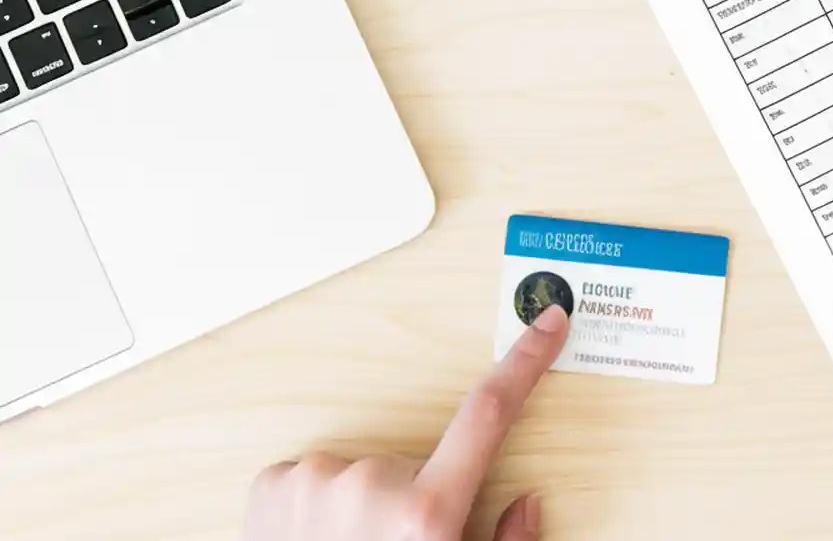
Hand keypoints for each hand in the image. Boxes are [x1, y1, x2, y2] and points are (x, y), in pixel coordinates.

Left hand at [242, 304, 570, 540]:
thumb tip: (526, 502)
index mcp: (427, 511)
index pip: (489, 414)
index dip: (524, 363)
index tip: (548, 323)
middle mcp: (373, 483)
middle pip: (415, 462)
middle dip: (414, 492)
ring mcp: (318, 479)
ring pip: (363, 471)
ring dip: (362, 501)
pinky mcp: (273, 484)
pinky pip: (313, 478)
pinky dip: (317, 504)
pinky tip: (314, 540)